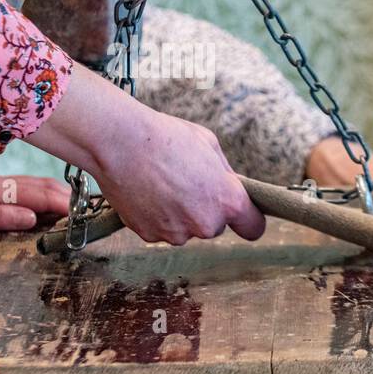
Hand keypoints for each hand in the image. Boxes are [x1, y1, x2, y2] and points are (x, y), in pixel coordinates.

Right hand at [0, 142, 70, 234]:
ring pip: (5, 196)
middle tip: (81, 198)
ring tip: (67, 206)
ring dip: (39, 202)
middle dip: (50, 194)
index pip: (11, 183)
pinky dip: (4, 216)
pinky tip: (27, 218)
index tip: (69, 192)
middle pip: (16, 187)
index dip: (41, 188)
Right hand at [27, 64, 264, 245]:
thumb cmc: (164, 137)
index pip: (253, 227)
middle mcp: (205, 224)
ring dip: (178, 212)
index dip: (248, 219)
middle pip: (213, 225)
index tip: (243, 215)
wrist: (119, 143)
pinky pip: (160, 228)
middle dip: (204, 207)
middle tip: (184, 180)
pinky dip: (155, 215)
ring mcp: (176, 233)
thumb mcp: (208, 144)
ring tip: (160, 182)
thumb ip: (224, 174)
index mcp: (226, 200)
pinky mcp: (150, 236)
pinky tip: (146, 191)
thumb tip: (230, 187)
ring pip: (185, 228)